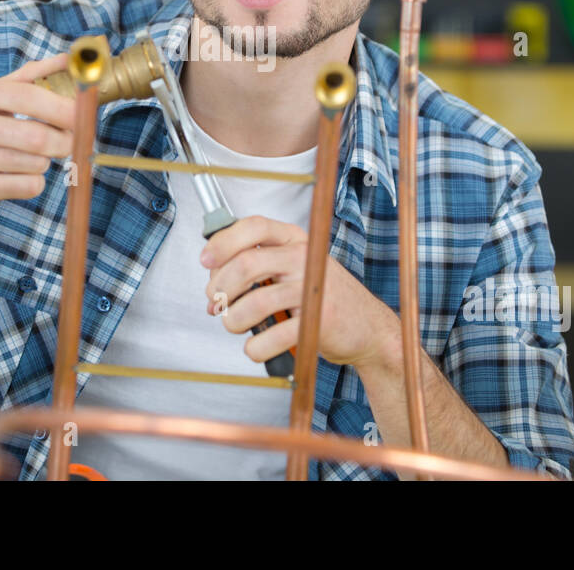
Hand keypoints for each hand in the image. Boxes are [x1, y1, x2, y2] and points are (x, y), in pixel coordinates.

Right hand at [0, 54, 75, 218]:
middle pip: (37, 135)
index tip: (84, 113)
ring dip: (43, 161)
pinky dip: (32, 182)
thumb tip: (66, 61)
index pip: (29, 96)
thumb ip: (22, 78)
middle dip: (64, 140)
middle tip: (71, 141)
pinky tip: (15, 175)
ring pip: (35, 163)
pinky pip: (25, 187)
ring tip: (28, 156)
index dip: (64, 107)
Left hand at [200, 215, 398, 370]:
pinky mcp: (318, 323)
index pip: (254, 227)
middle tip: (215, 304)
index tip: (205, 261)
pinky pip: (271, 337)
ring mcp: (312, 289)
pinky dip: (255, 347)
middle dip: (220, 289)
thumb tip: (212, 282)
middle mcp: (304, 258)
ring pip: (254, 303)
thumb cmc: (321, 298)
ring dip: (233, 321)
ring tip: (235, 325)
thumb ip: (259, 266)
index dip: (223, 242)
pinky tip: (257, 346)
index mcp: (296, 240)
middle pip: (246, 265)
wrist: (368, 328)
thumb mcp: (294, 269)